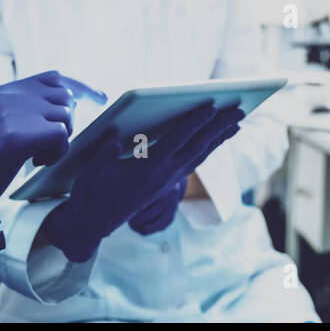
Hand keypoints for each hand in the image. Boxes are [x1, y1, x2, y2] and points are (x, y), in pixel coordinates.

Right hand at [0, 70, 107, 198]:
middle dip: (69, 122)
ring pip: (66, 116)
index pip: (54, 78)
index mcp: (4, 91)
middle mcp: (10, 95)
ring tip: (38, 155)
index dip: (80, 87)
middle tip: (51, 144)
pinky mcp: (19, 134)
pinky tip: (37, 162)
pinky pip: (61, 135)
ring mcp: (14, 112)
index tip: (100, 98)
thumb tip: (68, 103)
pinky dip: (57, 152)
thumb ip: (24, 108)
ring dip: (60, 139)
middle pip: (65, 97)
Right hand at [41, 103, 243, 262]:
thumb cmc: (89, 194)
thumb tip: (115, 134)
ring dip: (220, 138)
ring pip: (200, 155)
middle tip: (240, 109)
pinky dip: (208, 149)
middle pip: (198, 146)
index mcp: (148, 168)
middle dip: (219, 127)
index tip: (212, 106)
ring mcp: (168, 181)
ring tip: (238, 122)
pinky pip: (193, 162)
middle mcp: (164, 175)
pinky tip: (216, 140)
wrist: (92, 225)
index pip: (177, 140)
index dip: (195, 122)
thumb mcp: (91, 171)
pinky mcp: (166, 185)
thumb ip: (104, 152)